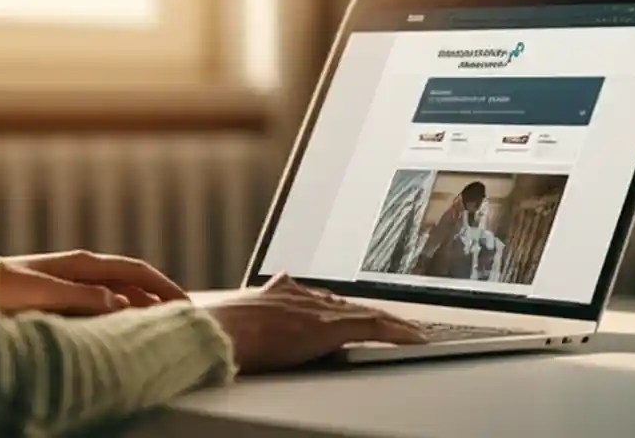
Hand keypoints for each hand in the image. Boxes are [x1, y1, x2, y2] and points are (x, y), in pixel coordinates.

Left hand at [0, 250, 188, 315]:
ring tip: (159, 329)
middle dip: (159, 299)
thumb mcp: (40, 291)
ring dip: (141, 311)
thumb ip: (81, 296)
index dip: (164, 286)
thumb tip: (121, 303)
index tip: (188, 304)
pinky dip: (118, 319)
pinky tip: (121, 333)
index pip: (136, 270)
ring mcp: (70, 286)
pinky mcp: (58, 302)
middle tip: (184, 321)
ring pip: (118, 297)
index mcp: (81, 264)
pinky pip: (100, 309)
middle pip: (132, 284)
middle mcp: (80, 272)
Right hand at [207, 274, 427, 373]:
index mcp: (280, 294)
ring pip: (367, 314)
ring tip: (413, 332)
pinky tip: (416, 340)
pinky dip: (398, 333)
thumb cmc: (217, 333)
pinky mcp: (332, 327)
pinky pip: (375, 328)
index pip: (320, 300)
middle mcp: (304, 296)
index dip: (339, 308)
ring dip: (392, 324)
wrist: (218, 334)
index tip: (348, 312)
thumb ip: (245, 319)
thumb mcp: (234, 322)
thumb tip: (227, 319)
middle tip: (395, 324)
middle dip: (371, 315)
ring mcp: (319, 311)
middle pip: (347, 305)